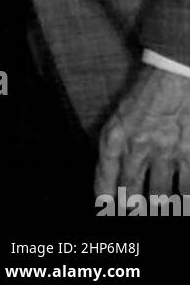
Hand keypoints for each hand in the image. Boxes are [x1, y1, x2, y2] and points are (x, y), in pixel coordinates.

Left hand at [95, 66, 189, 198]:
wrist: (174, 71)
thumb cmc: (147, 89)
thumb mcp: (122, 113)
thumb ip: (118, 140)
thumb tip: (118, 169)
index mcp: (115, 135)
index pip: (105, 175)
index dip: (104, 196)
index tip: (104, 208)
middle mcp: (137, 148)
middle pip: (131, 190)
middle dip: (132, 206)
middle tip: (134, 213)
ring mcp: (164, 153)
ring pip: (160, 194)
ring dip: (159, 204)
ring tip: (160, 210)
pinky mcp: (187, 153)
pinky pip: (186, 186)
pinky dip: (184, 196)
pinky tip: (183, 201)